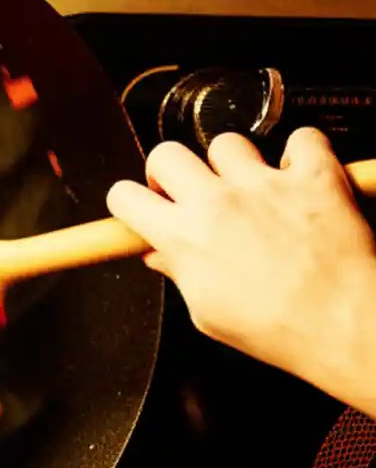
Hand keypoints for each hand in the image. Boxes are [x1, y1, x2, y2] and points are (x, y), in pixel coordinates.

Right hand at [106, 128, 375, 411]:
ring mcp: (264, 183)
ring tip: (249, 187)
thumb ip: (180, 275)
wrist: (343, 324)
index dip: (130, 201)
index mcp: (183, 237)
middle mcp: (217, 201)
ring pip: (226, 142)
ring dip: (233, 163)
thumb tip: (163, 257)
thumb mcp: (208, 313)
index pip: (125, 196)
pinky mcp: (312, 175)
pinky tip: (299, 175)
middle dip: (171, 172)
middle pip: (167, 155)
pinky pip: (301, 139)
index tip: (141, 206)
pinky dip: (301, 152)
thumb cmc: (278, 328)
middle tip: (188, 192)